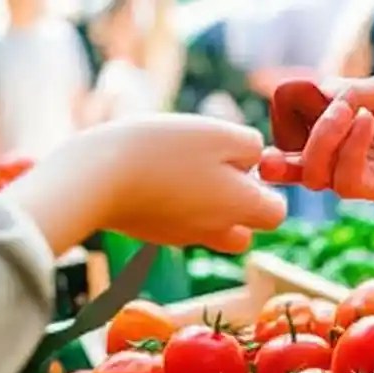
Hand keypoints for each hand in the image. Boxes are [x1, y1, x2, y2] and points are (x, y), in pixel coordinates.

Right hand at [10, 115, 285, 254]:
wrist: (97, 179)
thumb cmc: (164, 151)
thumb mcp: (220, 134)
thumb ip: (250, 146)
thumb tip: (254, 160)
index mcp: (241, 209)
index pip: (276, 212)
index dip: (266, 185)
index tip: (243, 159)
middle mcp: (217, 231)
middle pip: (246, 228)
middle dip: (238, 201)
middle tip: (211, 164)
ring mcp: (182, 236)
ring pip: (211, 226)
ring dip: (206, 202)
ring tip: (179, 165)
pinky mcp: (152, 232)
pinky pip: (176, 220)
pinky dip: (173, 201)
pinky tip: (151, 173)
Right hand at [259, 74, 373, 201]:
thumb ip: (348, 92)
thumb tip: (316, 95)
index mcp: (334, 133)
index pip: (294, 145)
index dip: (277, 145)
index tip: (268, 137)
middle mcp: (341, 157)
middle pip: (299, 168)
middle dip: (290, 153)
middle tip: (314, 122)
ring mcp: (358, 175)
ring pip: (318, 177)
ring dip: (324, 141)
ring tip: (348, 111)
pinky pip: (349, 180)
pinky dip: (350, 148)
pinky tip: (366, 121)